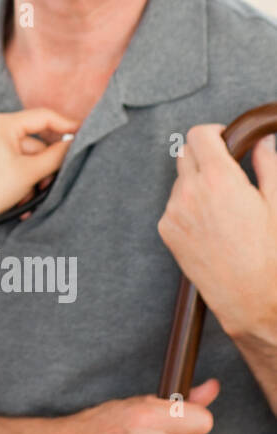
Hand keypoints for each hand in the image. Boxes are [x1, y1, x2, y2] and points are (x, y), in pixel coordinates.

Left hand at [0, 108, 78, 227]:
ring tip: (29, 200)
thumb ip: (56, 155)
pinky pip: (14, 167)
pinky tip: (20, 202)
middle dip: (46, 166)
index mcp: (3, 123)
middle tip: (52, 184)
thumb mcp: (30, 172)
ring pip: (26, 159)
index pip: (44, 116)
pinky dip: (21, 182)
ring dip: (34, 180)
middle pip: (36, 142)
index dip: (68, 125)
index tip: (87, 134)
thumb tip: (74, 143)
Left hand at [157, 125, 276, 340]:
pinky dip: (188, 205)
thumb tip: (263, 140)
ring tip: (224, 206)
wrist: (252, 300)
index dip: (214, 133)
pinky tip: (212, 225)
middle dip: (206, 155)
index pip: (199, 134)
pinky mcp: (167, 230)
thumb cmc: (270, 254)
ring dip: (197, 181)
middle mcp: (189, 191)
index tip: (226, 141)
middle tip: (228, 172)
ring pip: (179, 179)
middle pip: (186, 152)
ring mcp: (174, 211)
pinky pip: (174, 204)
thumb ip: (268, 165)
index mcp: (219, 179)